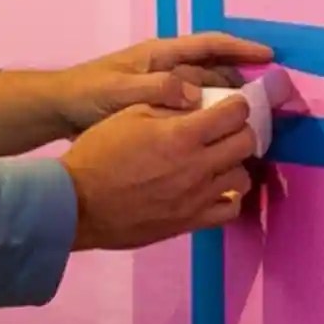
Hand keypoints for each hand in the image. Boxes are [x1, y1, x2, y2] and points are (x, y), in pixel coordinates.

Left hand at [55, 33, 273, 133]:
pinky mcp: (159, 111)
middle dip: (243, 81)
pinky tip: (223, 141)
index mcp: (161, 56)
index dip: (240, 49)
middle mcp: (168, 69)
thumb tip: (196, 95)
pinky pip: (193, 114)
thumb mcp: (120, 90)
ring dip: (229, 104)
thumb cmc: (86, 93)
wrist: (59, 110)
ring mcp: (164, 90)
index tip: (269, 56)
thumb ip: (156, 89)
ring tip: (255, 123)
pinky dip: (210, 122)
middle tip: (271, 99)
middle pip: (215, 71)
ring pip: (207, 94)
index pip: (209, 46)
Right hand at [58, 94, 255, 250]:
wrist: (77, 202)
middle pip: (246, 143)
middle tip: (226, 129)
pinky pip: (230, 209)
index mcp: (183, 134)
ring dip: (235, 163)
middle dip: (241, 129)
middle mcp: (198, 166)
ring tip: (218, 160)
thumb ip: (169, 106)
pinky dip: (229, 196)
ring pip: (243, 177)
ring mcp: (198, 198)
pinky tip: (215, 188)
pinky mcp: (191, 222)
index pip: (235, 113)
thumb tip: (199, 101)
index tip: (230, 104)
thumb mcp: (129, 114)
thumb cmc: (98, 152)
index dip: (237, 103)